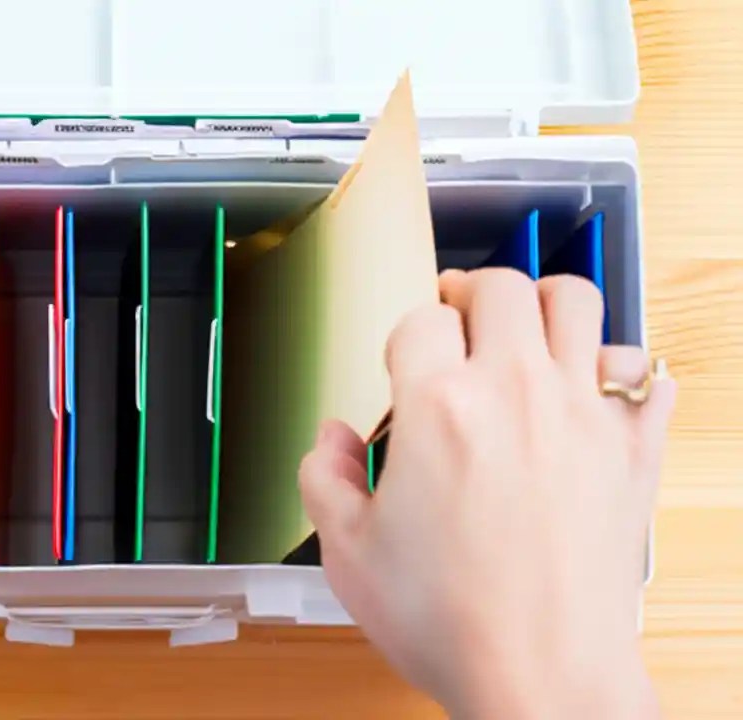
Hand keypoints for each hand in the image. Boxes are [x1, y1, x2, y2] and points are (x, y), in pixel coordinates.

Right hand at [300, 269, 674, 718]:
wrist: (543, 678)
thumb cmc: (452, 622)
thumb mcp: (347, 554)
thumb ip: (324, 478)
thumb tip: (331, 441)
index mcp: (438, 407)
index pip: (419, 319)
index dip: (404, 335)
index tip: (403, 360)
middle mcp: (515, 392)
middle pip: (497, 288)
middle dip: (467, 294)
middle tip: (455, 316)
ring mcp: (582, 414)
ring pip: (574, 301)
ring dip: (541, 304)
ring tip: (521, 329)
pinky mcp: (631, 448)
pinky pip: (641, 370)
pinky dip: (616, 364)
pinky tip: (590, 386)